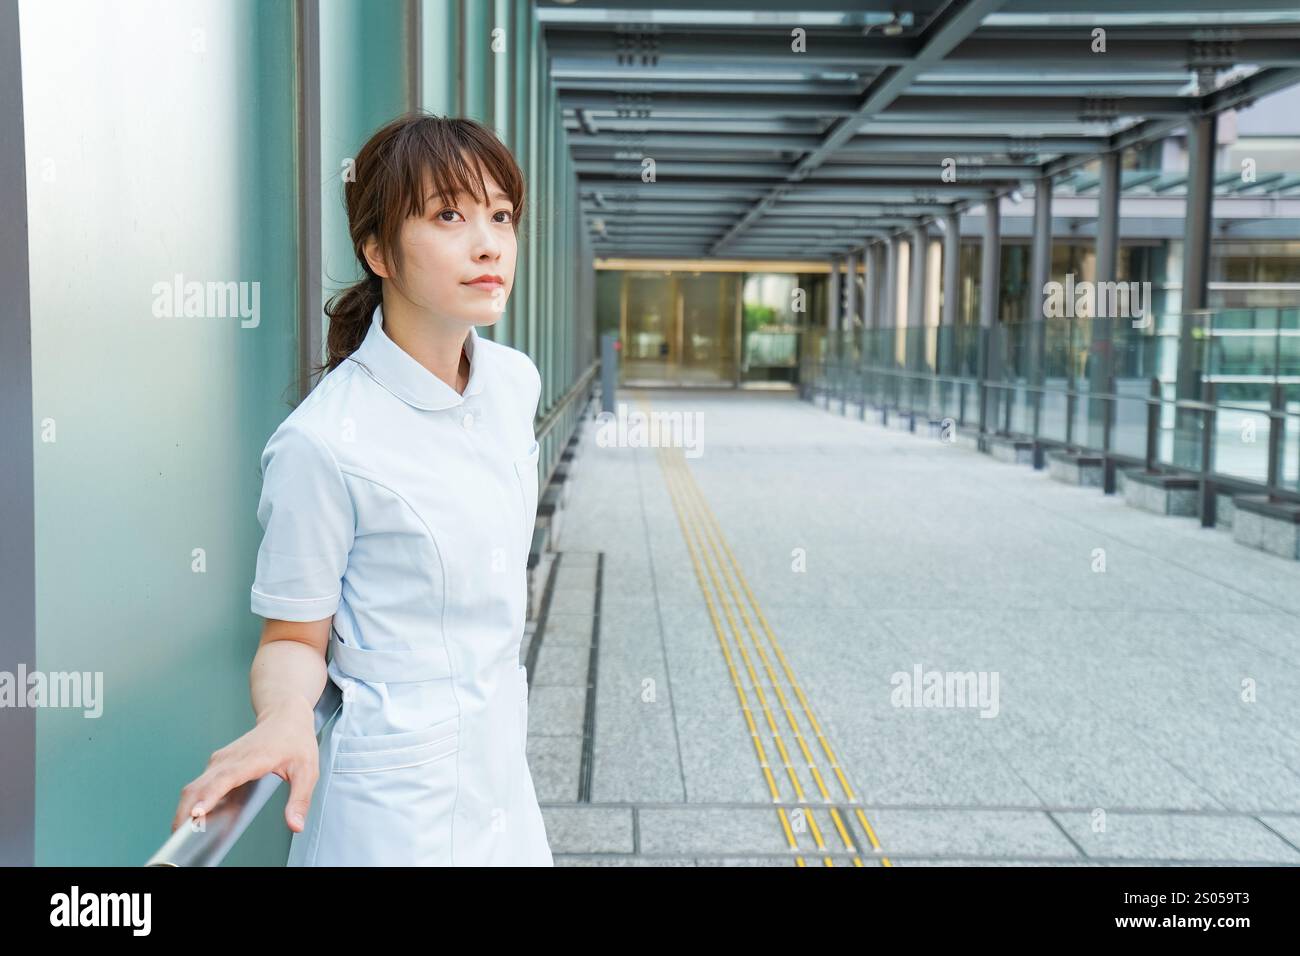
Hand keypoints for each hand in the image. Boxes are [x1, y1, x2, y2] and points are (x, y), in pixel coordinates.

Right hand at [171, 696, 319, 833]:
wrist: (285, 715)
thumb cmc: (295, 740)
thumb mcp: (307, 771)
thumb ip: (300, 800)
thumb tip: (295, 825)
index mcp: (251, 759)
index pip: (224, 779)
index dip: (208, 796)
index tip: (196, 813)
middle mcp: (229, 759)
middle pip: (198, 787)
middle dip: (186, 814)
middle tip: (183, 840)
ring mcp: (220, 761)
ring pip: (194, 787)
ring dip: (185, 810)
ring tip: (184, 835)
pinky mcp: (217, 765)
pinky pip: (199, 786)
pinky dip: (192, 803)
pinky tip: (194, 821)